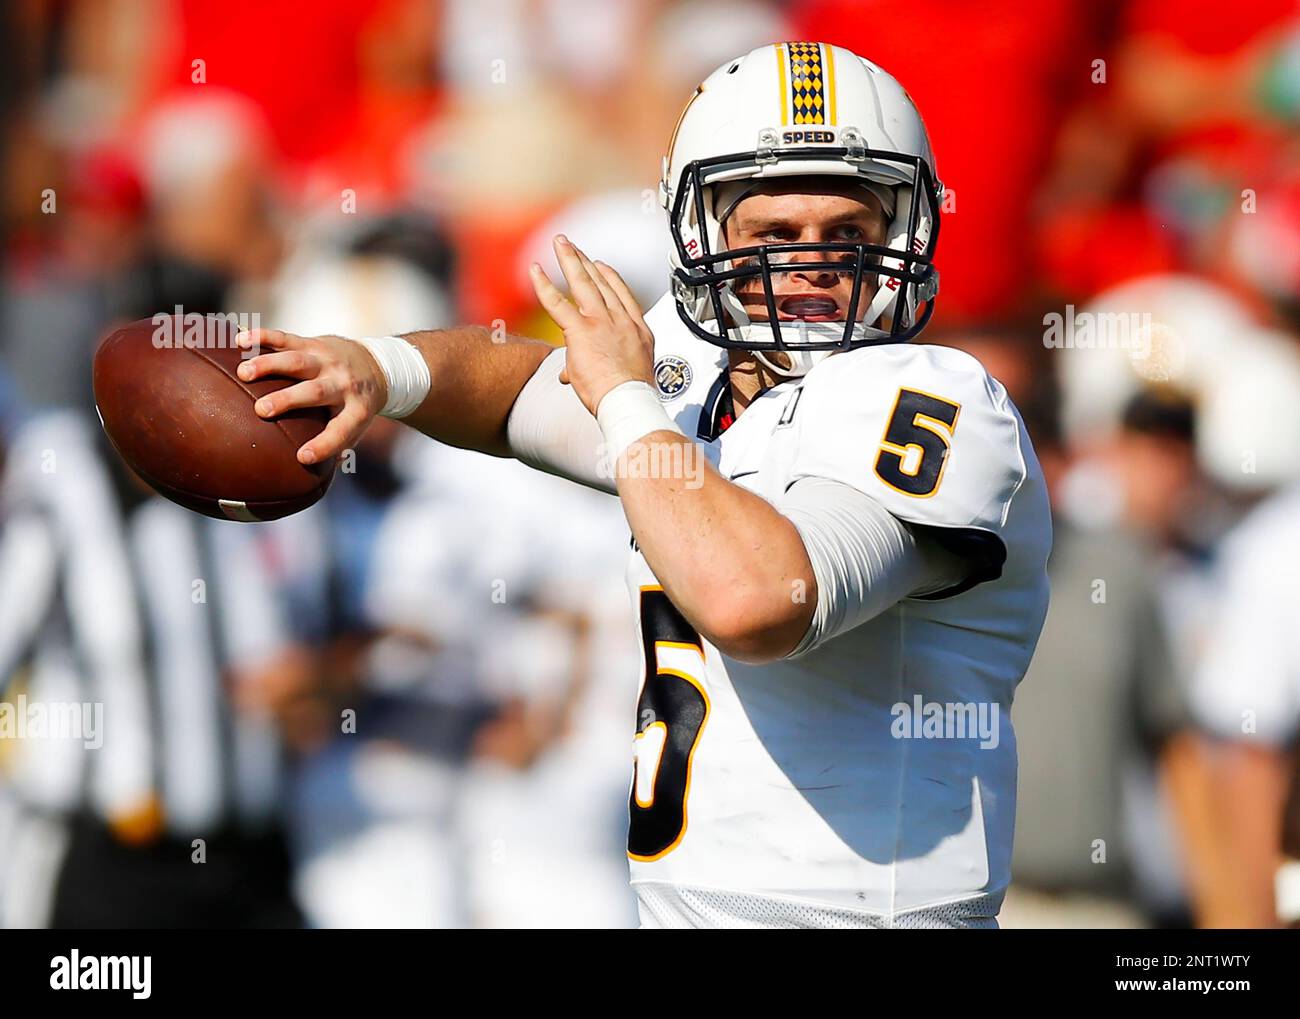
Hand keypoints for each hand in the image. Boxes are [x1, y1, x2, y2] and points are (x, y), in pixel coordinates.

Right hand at [234, 329, 386, 463]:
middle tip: (261, 410)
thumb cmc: (357, 406)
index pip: (341, 431)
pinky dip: (263, 337)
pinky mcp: (312, 343)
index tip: (302, 458)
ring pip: (297, 361)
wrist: (377, 364)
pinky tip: (240, 340)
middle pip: (316, 392)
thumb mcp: (357, 428)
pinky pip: (286, 338)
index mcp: (356, 410)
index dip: (324, 445)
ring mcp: (327, 361)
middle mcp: (342, 384)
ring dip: (269, 365)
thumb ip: (336, 448)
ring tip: (244, 373)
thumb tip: (311, 479)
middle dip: (288, 400)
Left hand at [529, 235, 654, 415]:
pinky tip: (535, 270)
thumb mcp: (621, 376)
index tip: (601, 265)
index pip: (622, 295)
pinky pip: (557, 301)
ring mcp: (601, 321)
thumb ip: (593, 368)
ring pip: (583, 283)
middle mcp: (620, 320)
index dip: (610, 277)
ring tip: (560, 243)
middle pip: (602, 282)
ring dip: (570, 259)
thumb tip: (568, 374)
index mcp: (637, 329)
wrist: (628, 400)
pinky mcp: (581, 329)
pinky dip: (544, 284)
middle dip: (586, 262)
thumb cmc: (627, 394)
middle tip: (574, 247)